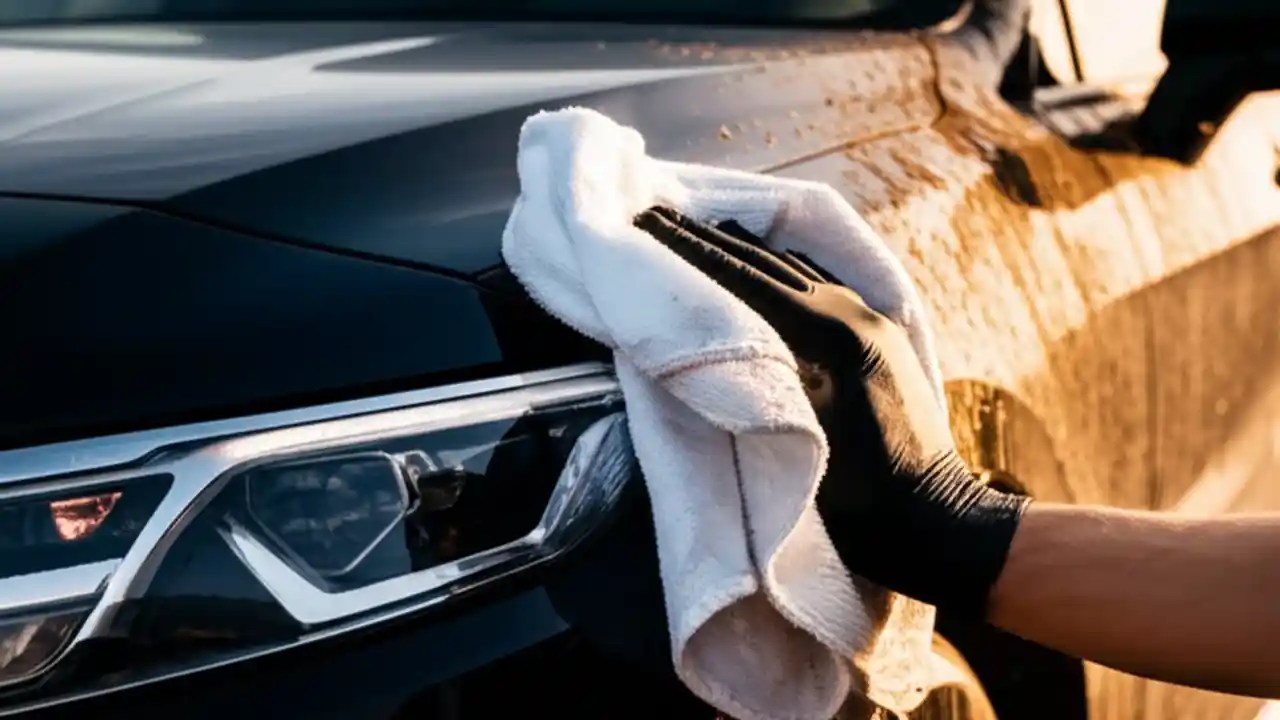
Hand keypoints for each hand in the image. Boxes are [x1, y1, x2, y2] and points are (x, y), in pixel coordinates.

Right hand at [634, 206, 1029, 616]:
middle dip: (708, 240)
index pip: (745, 279)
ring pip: (795, 269)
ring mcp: (873, 321)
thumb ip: (757, 378)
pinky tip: (760, 261)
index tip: (647, 223)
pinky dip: (780, 270)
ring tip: (697, 228)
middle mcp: (856, 313)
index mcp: (833, 335)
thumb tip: (707, 332)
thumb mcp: (799, 438)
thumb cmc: (862, 502)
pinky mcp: (882, 337)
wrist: (938, 523)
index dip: (692, 252)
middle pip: (767, 264)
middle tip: (656, 214)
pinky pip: (821, 287)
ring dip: (743, 251)